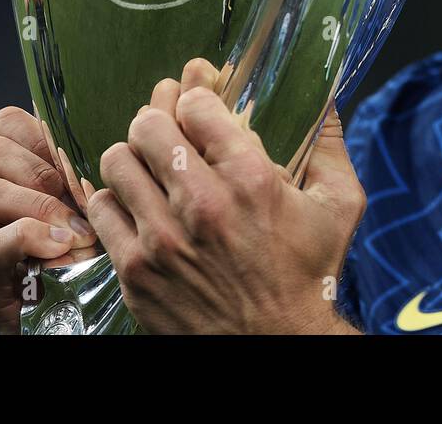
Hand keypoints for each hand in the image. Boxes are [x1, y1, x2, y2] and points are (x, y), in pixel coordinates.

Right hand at [0, 106, 95, 332]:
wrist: (94, 323)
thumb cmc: (111, 256)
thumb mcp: (111, 198)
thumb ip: (114, 157)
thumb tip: (149, 104)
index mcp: (23, 177)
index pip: (8, 123)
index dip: (42, 131)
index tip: (77, 157)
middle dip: (41, 169)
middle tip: (78, 196)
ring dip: (40, 206)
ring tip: (76, 229)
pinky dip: (31, 239)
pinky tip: (62, 249)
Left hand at [89, 60, 364, 333]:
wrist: (278, 343)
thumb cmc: (309, 274)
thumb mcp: (339, 205)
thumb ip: (329, 146)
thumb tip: (324, 100)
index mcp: (251, 179)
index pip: (196, 105)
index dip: (197, 98)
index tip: (200, 107)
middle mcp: (203, 204)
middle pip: (148, 124)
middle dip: (159, 119)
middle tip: (168, 129)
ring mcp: (162, 238)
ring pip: (118, 160)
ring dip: (134, 157)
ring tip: (150, 167)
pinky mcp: (135, 270)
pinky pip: (102, 208)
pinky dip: (117, 200)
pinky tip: (138, 205)